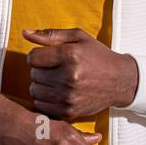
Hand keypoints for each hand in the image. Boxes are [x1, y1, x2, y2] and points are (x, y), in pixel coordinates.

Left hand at [23, 28, 137, 119]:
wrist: (120, 81)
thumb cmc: (97, 55)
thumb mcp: (78, 37)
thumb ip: (50, 35)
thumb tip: (25, 33)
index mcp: (70, 55)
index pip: (33, 58)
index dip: (37, 56)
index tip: (47, 57)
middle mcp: (69, 77)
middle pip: (33, 75)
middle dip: (40, 70)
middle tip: (53, 69)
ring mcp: (69, 96)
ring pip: (35, 91)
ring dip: (41, 85)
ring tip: (55, 80)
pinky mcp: (69, 111)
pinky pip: (41, 106)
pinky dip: (45, 99)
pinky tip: (57, 92)